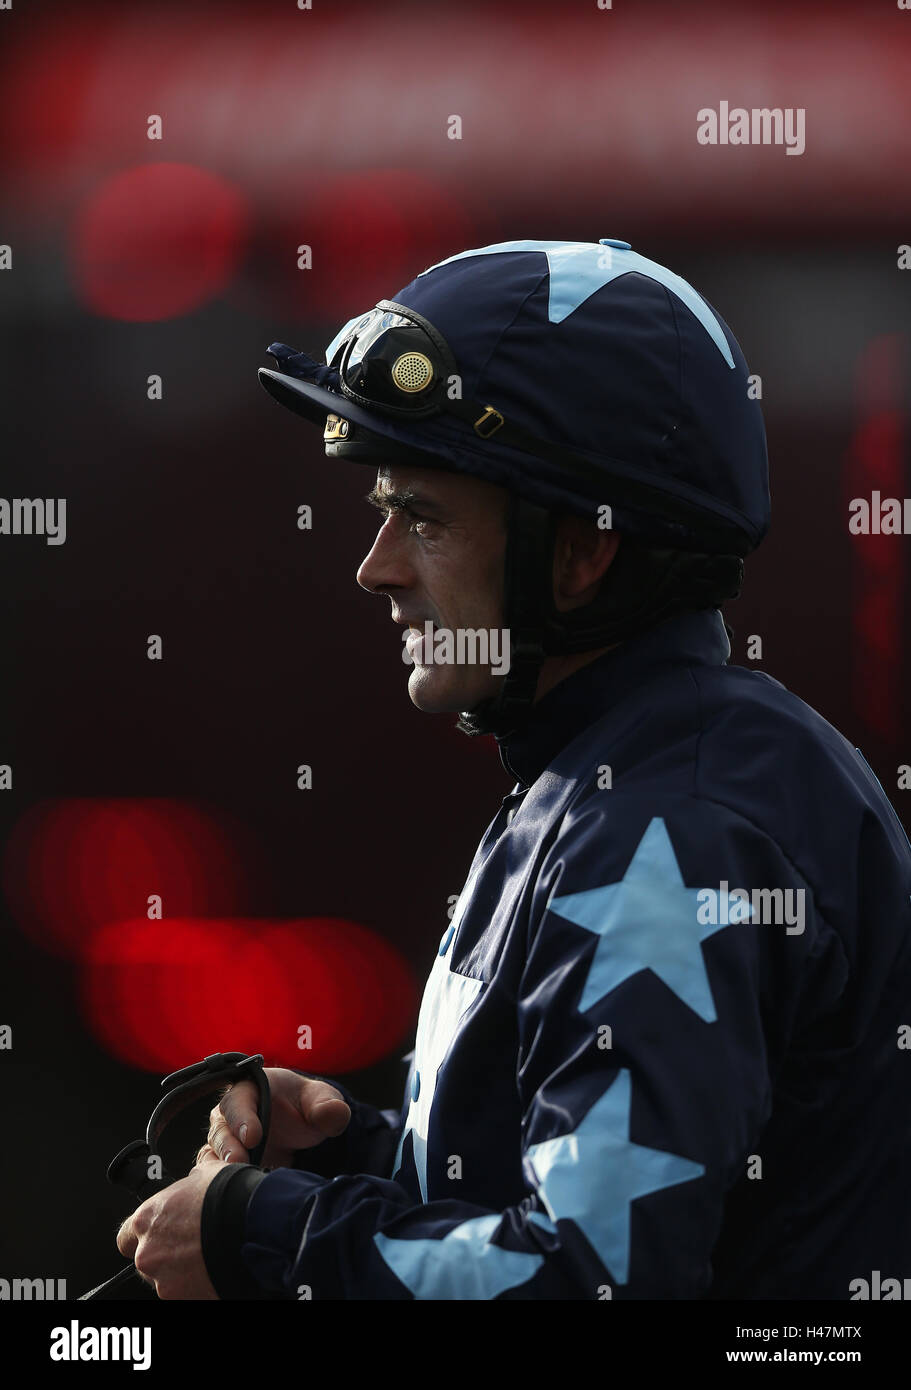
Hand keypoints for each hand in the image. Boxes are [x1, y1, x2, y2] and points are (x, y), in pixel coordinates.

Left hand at [116, 1147, 224, 1299]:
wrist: (253, 1224)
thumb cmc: (229, 1196)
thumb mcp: (206, 1174)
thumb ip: (190, 1183)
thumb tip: (195, 1178)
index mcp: (146, 1220)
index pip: (125, 1238)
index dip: (144, 1236)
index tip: (158, 1236)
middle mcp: (148, 1253)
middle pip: (148, 1261)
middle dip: (167, 1256)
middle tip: (191, 1247)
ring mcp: (164, 1281)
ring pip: (168, 1280)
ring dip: (183, 1272)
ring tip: (208, 1258)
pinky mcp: (184, 1299)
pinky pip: (187, 1293)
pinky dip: (198, 1285)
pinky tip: (215, 1270)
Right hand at [207, 1066, 350, 1168]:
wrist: (303, 1126)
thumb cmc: (307, 1106)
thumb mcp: (321, 1100)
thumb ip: (327, 1106)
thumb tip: (334, 1113)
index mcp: (251, 1089)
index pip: (238, 1100)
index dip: (243, 1117)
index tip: (253, 1137)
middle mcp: (231, 1114)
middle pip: (220, 1129)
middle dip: (228, 1146)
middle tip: (238, 1162)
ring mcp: (227, 1140)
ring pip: (213, 1152)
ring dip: (220, 1167)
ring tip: (235, 1179)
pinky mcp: (227, 1164)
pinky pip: (213, 1172)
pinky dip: (218, 1181)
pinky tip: (231, 1194)